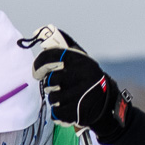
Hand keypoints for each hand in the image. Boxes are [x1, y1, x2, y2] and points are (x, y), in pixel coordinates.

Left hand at [22, 26, 144, 144]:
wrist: (107, 102)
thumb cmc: (89, 78)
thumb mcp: (81, 59)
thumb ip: (63, 48)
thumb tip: (40, 33)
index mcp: (79, 60)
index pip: (51, 57)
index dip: (39, 64)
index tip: (36, 72)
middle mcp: (80, 75)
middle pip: (50, 80)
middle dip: (49, 85)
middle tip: (55, 87)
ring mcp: (80, 94)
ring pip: (53, 97)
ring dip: (55, 99)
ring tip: (64, 98)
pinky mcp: (78, 111)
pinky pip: (57, 111)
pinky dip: (58, 112)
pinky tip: (64, 108)